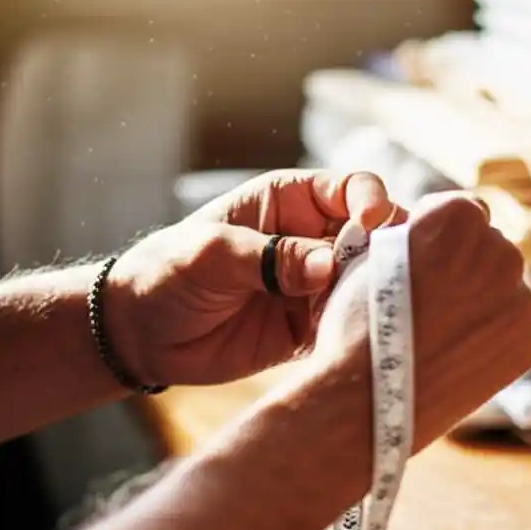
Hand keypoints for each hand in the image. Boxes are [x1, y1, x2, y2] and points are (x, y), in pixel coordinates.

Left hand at [104, 169, 405, 386]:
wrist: (141, 334)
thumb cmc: (168, 272)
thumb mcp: (212, 254)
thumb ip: (270, 257)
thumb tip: (328, 266)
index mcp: (293, 201)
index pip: (353, 189)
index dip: (371, 203)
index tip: (370, 226)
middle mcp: (315, 239)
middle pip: (377, 238)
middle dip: (389, 254)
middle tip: (387, 278)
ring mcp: (318, 286)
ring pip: (372, 284)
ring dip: (379, 297)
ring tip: (371, 314)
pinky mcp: (314, 328)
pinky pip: (352, 326)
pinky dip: (362, 332)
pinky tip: (361, 340)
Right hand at [310, 192, 530, 446]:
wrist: (365, 398)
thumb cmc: (357, 322)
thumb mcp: (372, 253)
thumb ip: (415, 234)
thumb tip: (432, 236)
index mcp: (460, 214)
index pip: (463, 211)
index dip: (438, 235)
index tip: (419, 261)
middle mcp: (501, 248)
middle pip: (490, 249)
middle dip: (465, 268)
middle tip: (431, 302)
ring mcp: (520, 298)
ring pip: (504, 289)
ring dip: (480, 303)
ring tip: (439, 335)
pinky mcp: (528, 340)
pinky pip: (513, 328)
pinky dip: (491, 338)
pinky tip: (456, 356)